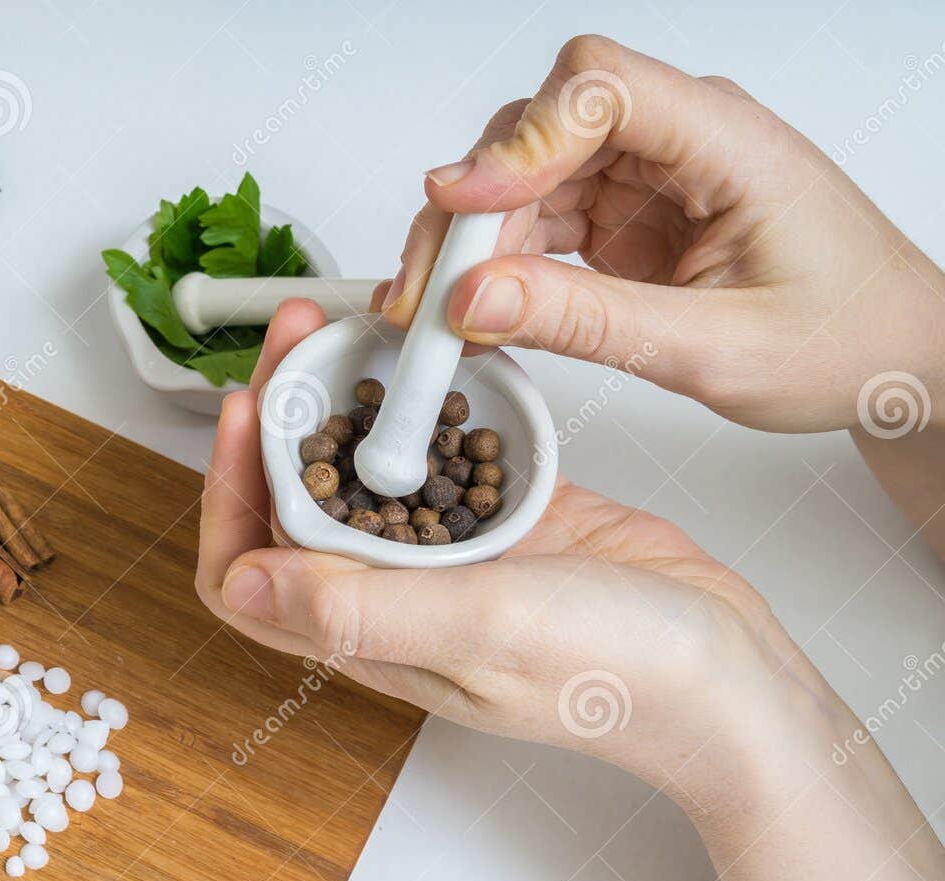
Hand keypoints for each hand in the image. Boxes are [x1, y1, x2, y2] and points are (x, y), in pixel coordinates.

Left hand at [198, 300, 831, 806]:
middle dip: (283, 415)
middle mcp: (393, 594)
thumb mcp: (478, 628)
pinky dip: (421, 402)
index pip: (247, 571)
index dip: (228, 493)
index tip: (247, 410)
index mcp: (367, 633)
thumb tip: (241, 581)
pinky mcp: (499, 517)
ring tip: (350, 325)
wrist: (728, 669)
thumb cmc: (615, 674)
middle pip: (297, 501)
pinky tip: (427, 354)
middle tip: (303, 331)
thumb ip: (359, 608)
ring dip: (342, 399)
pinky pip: (438, 449)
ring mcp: (445, 553)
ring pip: (361, 467)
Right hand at [379, 35, 944, 435]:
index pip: (601, 89)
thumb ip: (590, 323)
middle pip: (538, 129)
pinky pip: (538, 219)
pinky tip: (472, 308)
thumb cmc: (844, 340)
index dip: (518, 140)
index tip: (459, 206)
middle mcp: (681, 137)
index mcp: (727, 140)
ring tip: (434, 315)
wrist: (890, 358)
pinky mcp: (626, 212)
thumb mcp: (715, 351)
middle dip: (469, 208)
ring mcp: (649, 172)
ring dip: (469, 243)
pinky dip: (496, 265)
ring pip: (523, 177)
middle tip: (424, 290)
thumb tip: (473, 301)